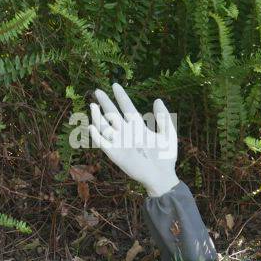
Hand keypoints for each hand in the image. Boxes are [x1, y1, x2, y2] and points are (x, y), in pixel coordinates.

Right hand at [89, 83, 178, 197]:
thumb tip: (157, 100)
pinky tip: (92, 126)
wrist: (162, 176)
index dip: (121, 97)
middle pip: (112, 114)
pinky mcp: (115, 154)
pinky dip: (97, 135)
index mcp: (138, 126)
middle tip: (97, 91)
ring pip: (105, 127)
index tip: (115, 85)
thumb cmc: (166, 157)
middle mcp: (126, 133)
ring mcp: (119, 143)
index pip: (127, 107)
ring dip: (98, 117)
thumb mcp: (168, 133)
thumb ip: (163, 117)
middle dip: (105, 103)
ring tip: (93, 106)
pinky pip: (103, 143)